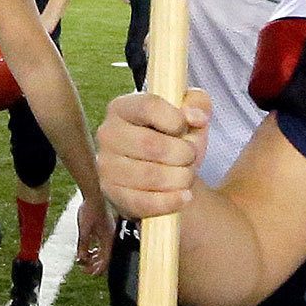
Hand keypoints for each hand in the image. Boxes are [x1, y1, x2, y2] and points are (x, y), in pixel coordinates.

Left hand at [75, 191, 113, 276]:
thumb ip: (83, 245)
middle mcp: (111, 238)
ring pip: (104, 253)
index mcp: (108, 240)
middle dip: (94, 265)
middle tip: (83, 268)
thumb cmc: (91, 209)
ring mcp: (110, 234)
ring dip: (94, 258)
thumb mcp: (84, 229)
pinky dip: (95, 250)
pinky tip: (89, 249)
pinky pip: (103, 246)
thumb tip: (81, 259)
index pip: (105, 261)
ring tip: (84, 259)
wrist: (95, 195)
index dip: (97, 270)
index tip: (87, 272)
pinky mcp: (107, 230)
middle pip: (105, 259)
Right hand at [98, 88, 210, 220]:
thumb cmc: (174, 138)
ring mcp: (106, 166)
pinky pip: (145, 202)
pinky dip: (171, 201)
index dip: (176, 119)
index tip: (187, 127)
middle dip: (183, 154)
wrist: (162, 173)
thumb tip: (196, 116)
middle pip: (151, 145)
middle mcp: (108, 134)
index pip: (148, 107)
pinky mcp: (113, 194)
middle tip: (190, 157)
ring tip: (186, 175)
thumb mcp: (189, 114)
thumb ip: (198, 103)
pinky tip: (184, 196)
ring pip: (151, 176)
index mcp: (123, 107)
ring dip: (180, 178)